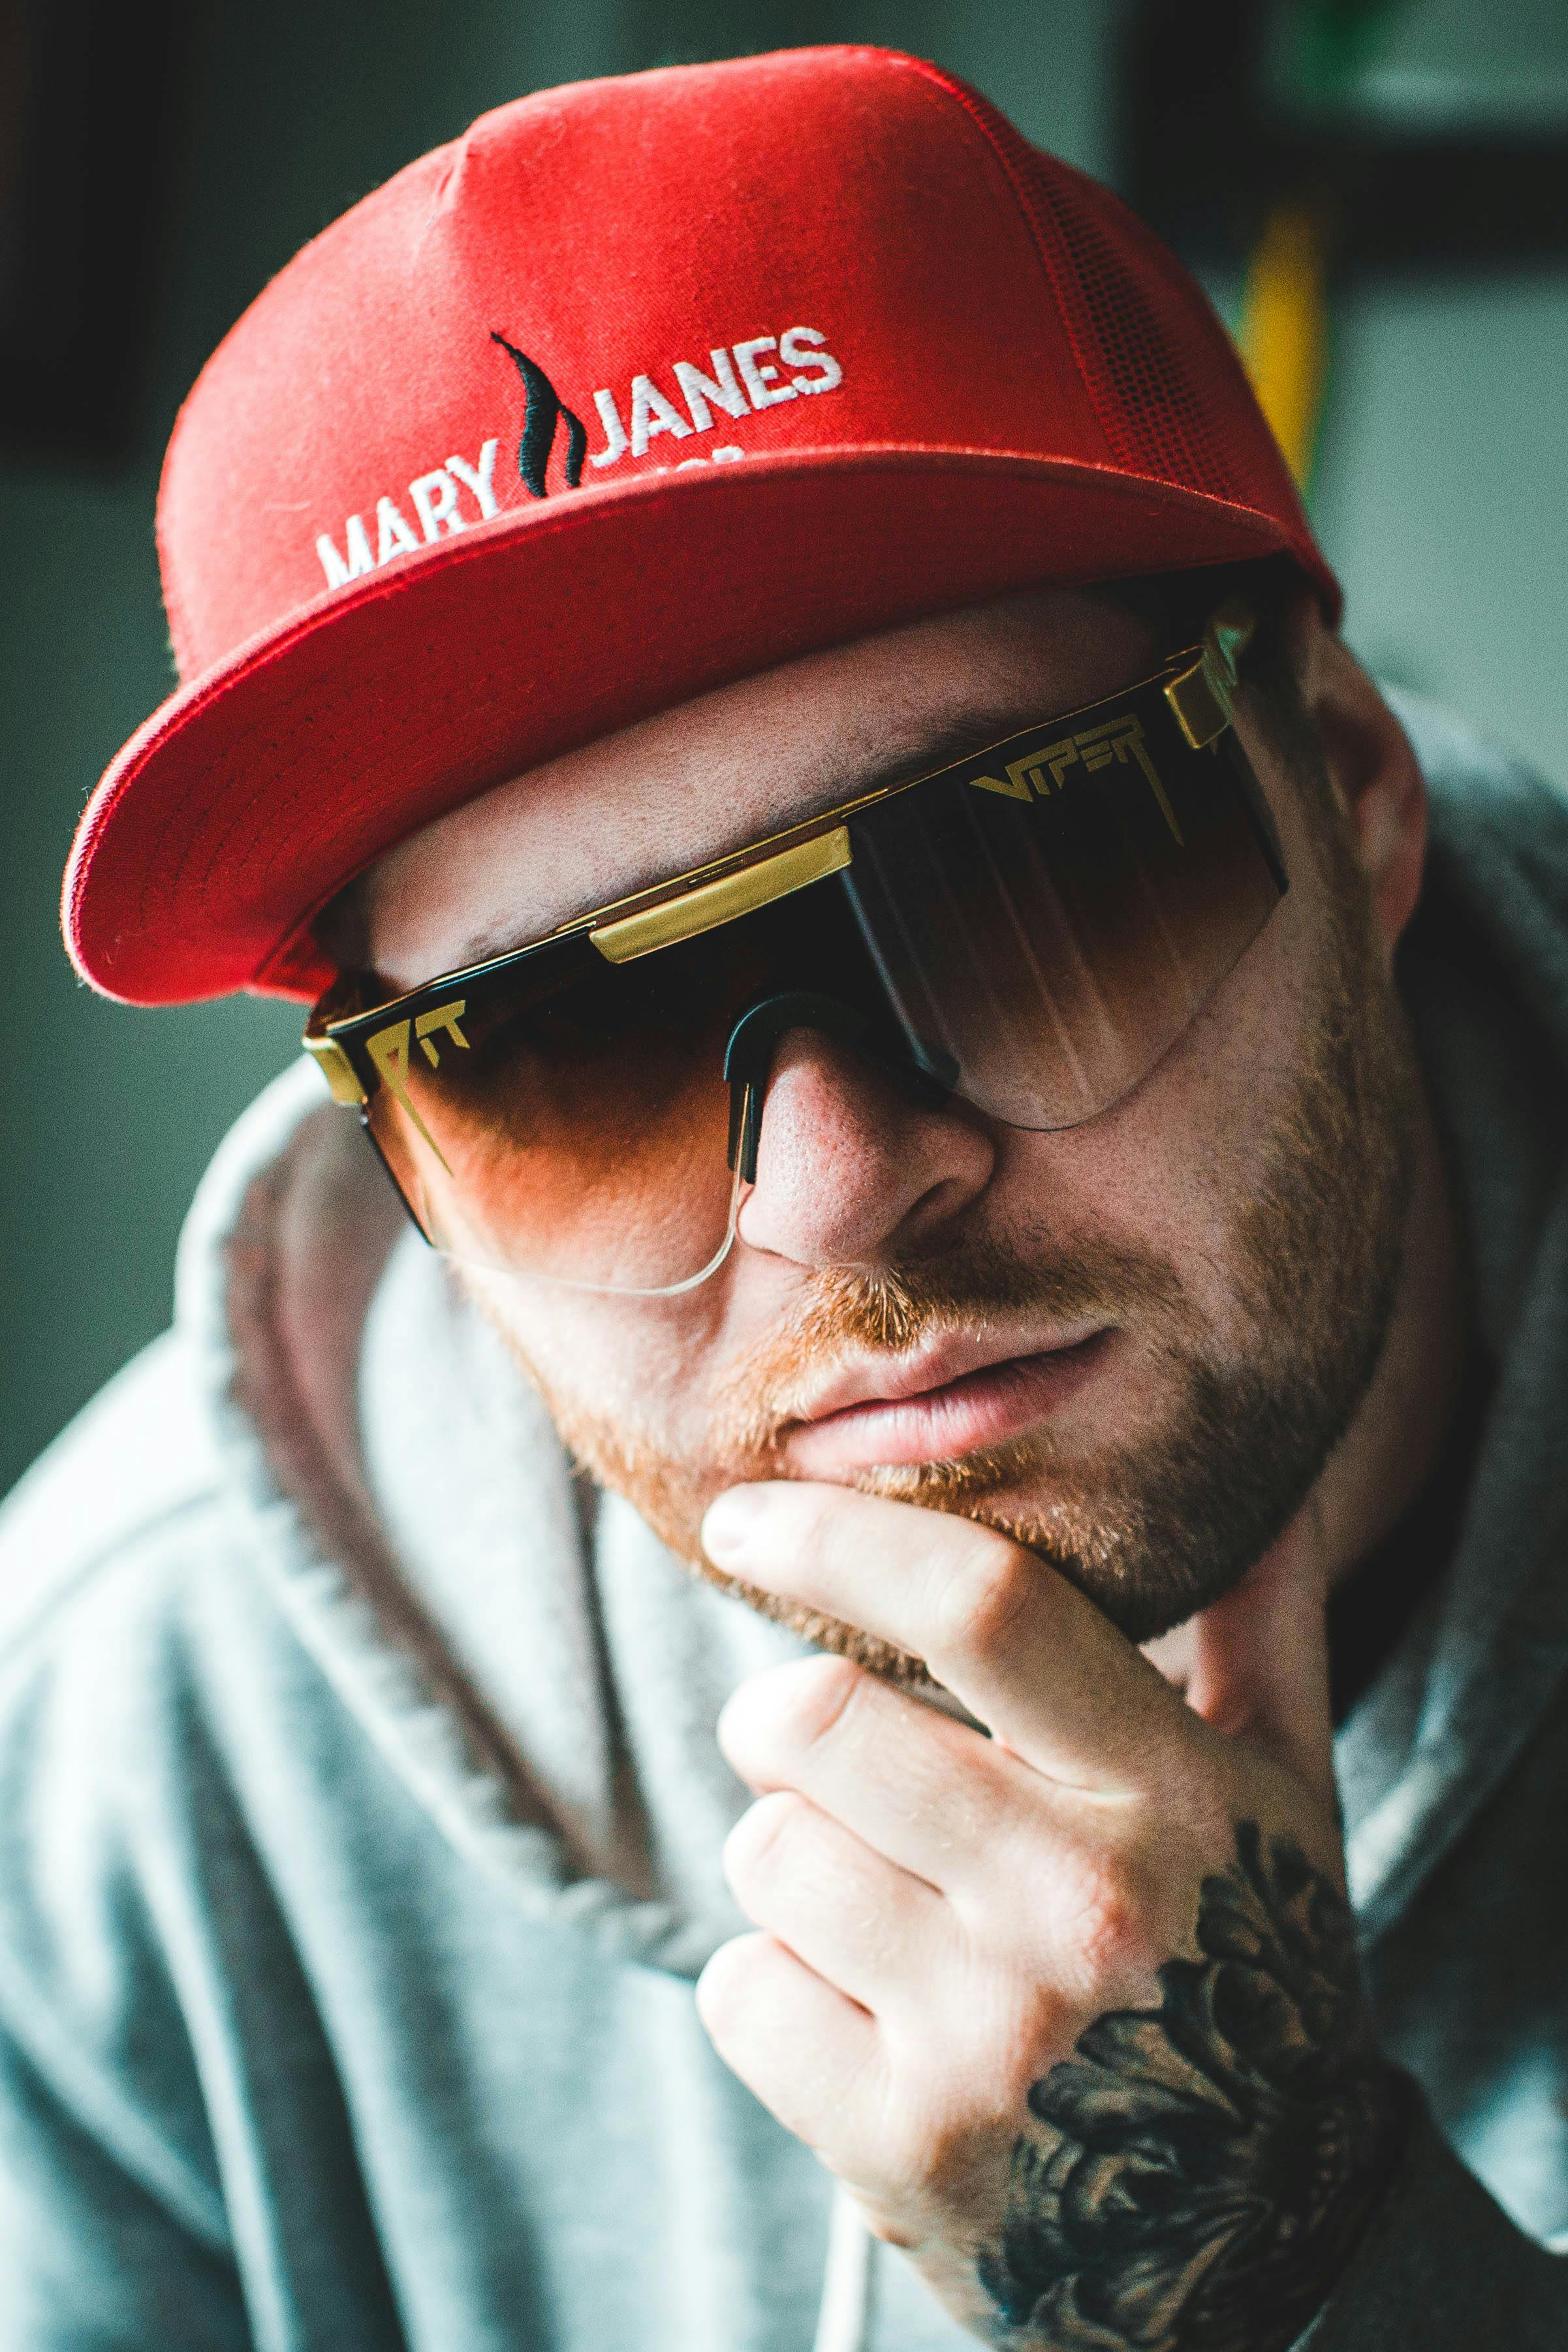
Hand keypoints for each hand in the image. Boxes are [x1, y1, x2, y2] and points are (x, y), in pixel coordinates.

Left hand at [694, 1485, 1405, 2350]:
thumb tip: (1250, 1476)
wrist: (1266, 2247)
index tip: (746, 1517)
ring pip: (763, 1849)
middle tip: (819, 1751)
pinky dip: (775, 1986)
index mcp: (1169, 1794)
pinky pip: (740, 1988)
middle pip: (815, 1722)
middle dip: (780, 1718)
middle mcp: (1079, 1908)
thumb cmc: (1251, 1965)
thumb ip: (1259, 1616)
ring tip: (876, 1897)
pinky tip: (866, 2010)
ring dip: (789, 1856)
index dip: (839, 1537)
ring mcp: (988, 2039)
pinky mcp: (902, 2147)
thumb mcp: (1285, 1789)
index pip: (981, 1606)